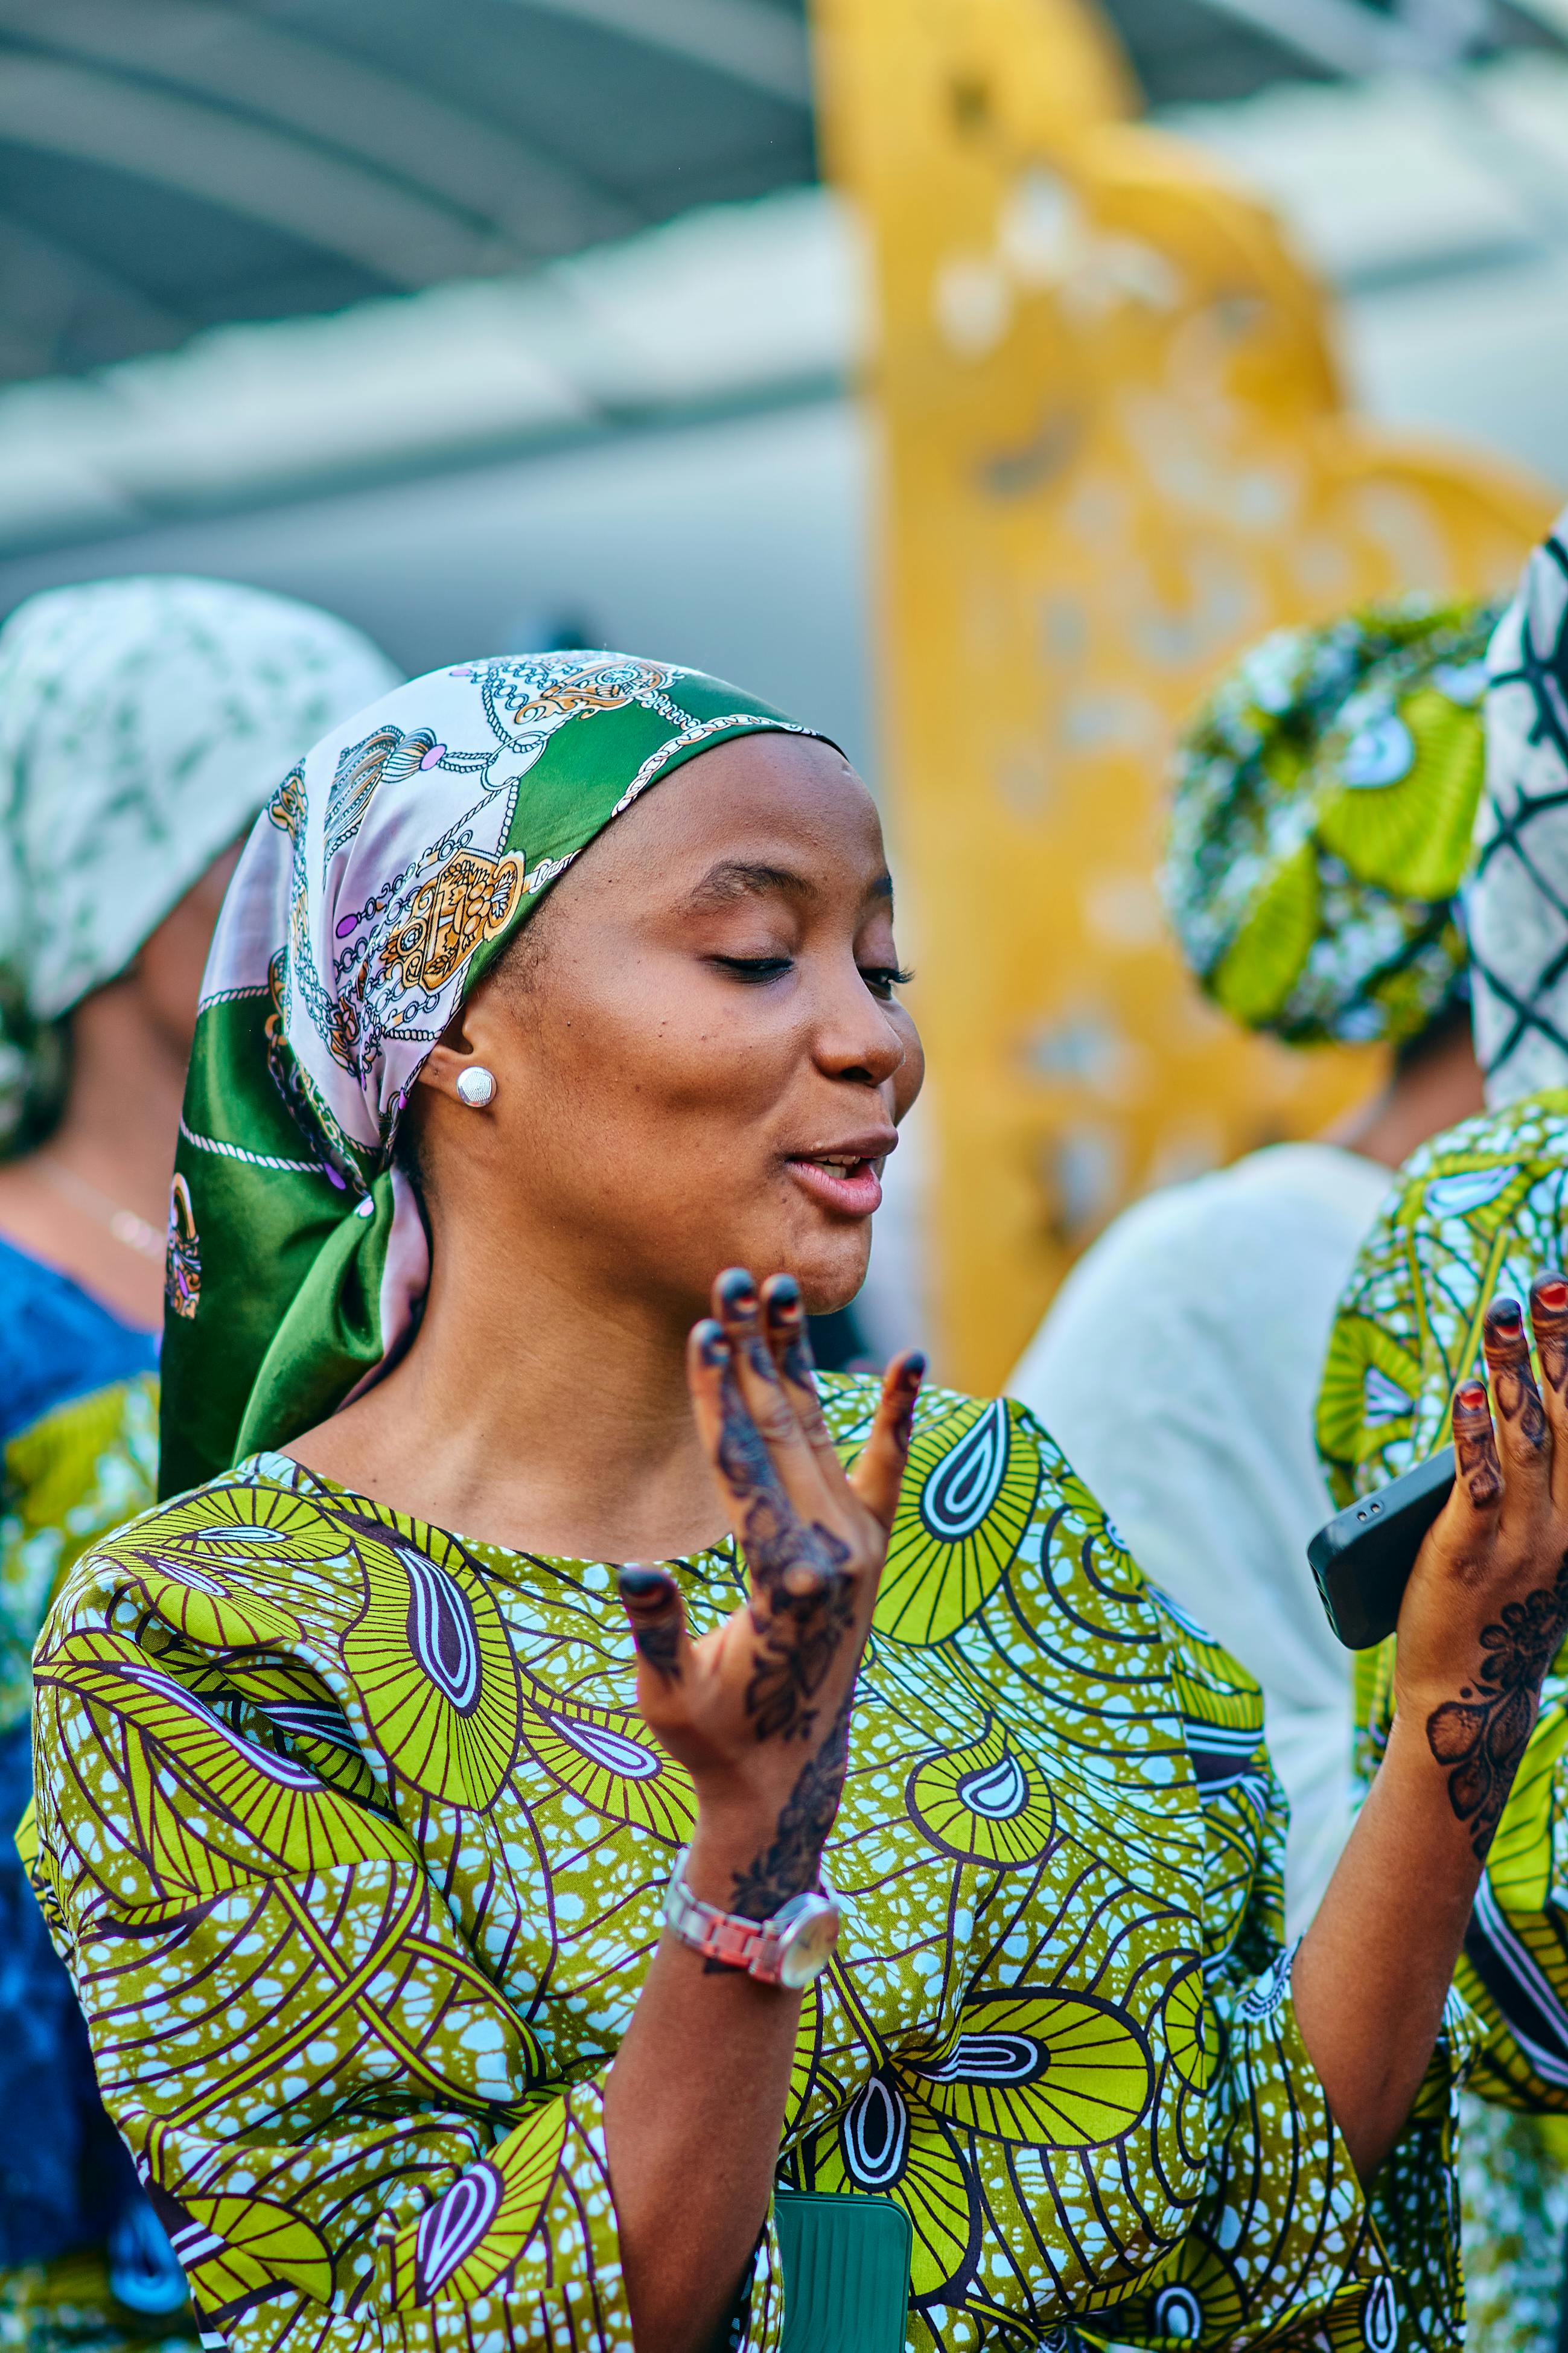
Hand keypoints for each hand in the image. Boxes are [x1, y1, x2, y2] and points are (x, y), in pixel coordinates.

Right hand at [617, 1267, 924, 1918]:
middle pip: (783, 1430)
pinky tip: (913, 1362)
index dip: (719, 1399)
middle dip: (753, 1352)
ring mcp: (862, 1546)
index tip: (704, 1332)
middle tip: (731, 1278)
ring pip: (821, 1433)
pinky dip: (898, 1414)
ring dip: (794, 1359)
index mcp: (785, 1581)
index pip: (744, 1468)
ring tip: (776, 1289)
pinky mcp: (873, 1548)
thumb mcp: (669, 1695)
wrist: (791, 1773)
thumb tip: (635, 1574)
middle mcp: (836, 1552)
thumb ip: (657, 1631)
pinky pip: (888, 1468)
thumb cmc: (713, 1737)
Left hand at [1393, 1273, 1567, 1858]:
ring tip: (1504, 1313)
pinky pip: (1475, 1481)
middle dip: (1563, 1347)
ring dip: (1512, 1367)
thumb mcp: (1532, 1543)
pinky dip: (1472, 1431)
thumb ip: (1527, 1487)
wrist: (1468, 1697)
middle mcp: (1565, 1520)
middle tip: (1552, 1284)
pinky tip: (1468, 1388)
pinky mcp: (1469, 1551)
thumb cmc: (1493, 1612)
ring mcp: (1521, 1536)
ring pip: (1521, 1435)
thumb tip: (1500, 1413)